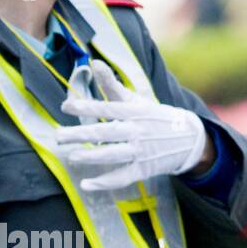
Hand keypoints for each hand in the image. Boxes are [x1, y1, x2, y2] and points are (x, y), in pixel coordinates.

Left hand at [54, 59, 207, 190]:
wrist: (188, 138)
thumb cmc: (153, 117)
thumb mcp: (135, 99)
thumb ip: (111, 84)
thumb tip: (94, 63)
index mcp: (133, 111)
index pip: (106, 108)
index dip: (86, 106)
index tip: (65, 106)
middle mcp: (136, 130)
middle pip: (105, 132)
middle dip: (80, 134)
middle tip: (58, 135)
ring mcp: (140, 151)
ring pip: (113, 155)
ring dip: (93, 156)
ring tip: (72, 157)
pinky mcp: (143, 169)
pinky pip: (122, 177)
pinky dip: (105, 183)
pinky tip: (86, 184)